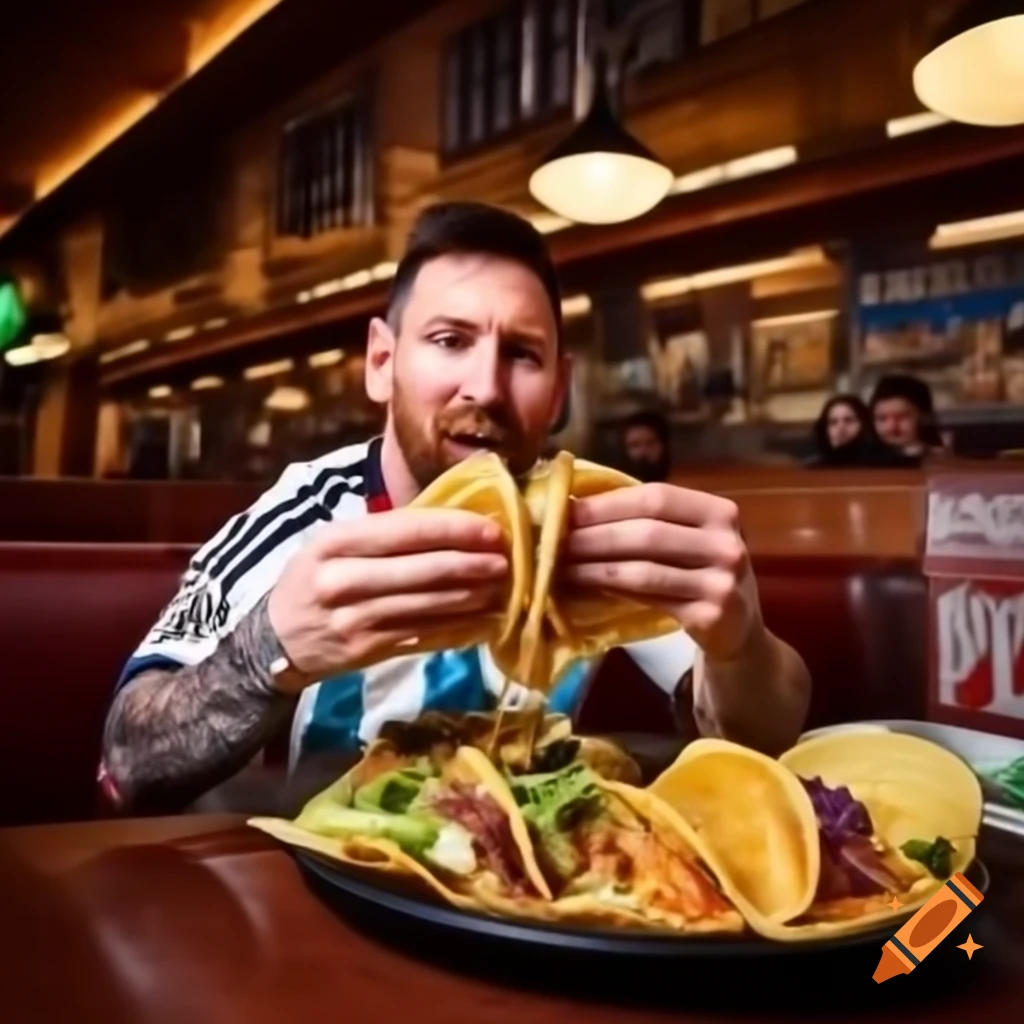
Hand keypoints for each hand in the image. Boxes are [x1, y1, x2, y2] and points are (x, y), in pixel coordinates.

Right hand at [267, 508, 506, 687]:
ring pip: (429, 605)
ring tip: (503, 586)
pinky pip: (425, 636)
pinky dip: (459, 628)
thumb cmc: (312, 580)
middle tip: (508, 560)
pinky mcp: (369, 652)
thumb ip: (381, 534)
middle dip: (472, 564)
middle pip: (423, 570)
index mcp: (335, 542)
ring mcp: (357, 620)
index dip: (454, 530)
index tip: (491, 528)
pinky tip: (486, 621)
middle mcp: (344, 580)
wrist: (273, 640)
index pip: (405, 530)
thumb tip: (449, 524)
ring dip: (473, 596)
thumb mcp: (331, 544)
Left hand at [559, 483, 760, 662]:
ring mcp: (722, 582)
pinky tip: (587, 586)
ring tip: (560, 565)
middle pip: (647, 533)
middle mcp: (727, 543)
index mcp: (720, 511)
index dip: (608, 502)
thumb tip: (575, 506)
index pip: (656, 497)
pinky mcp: (710, 616)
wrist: (738, 629)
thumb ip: (648, 519)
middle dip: (594, 536)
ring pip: (644, 570)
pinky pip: (650, 598)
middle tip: (553, 541)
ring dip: (594, 567)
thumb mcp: (687, 538)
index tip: (566, 509)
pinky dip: (612, 590)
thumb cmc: (699, 573)